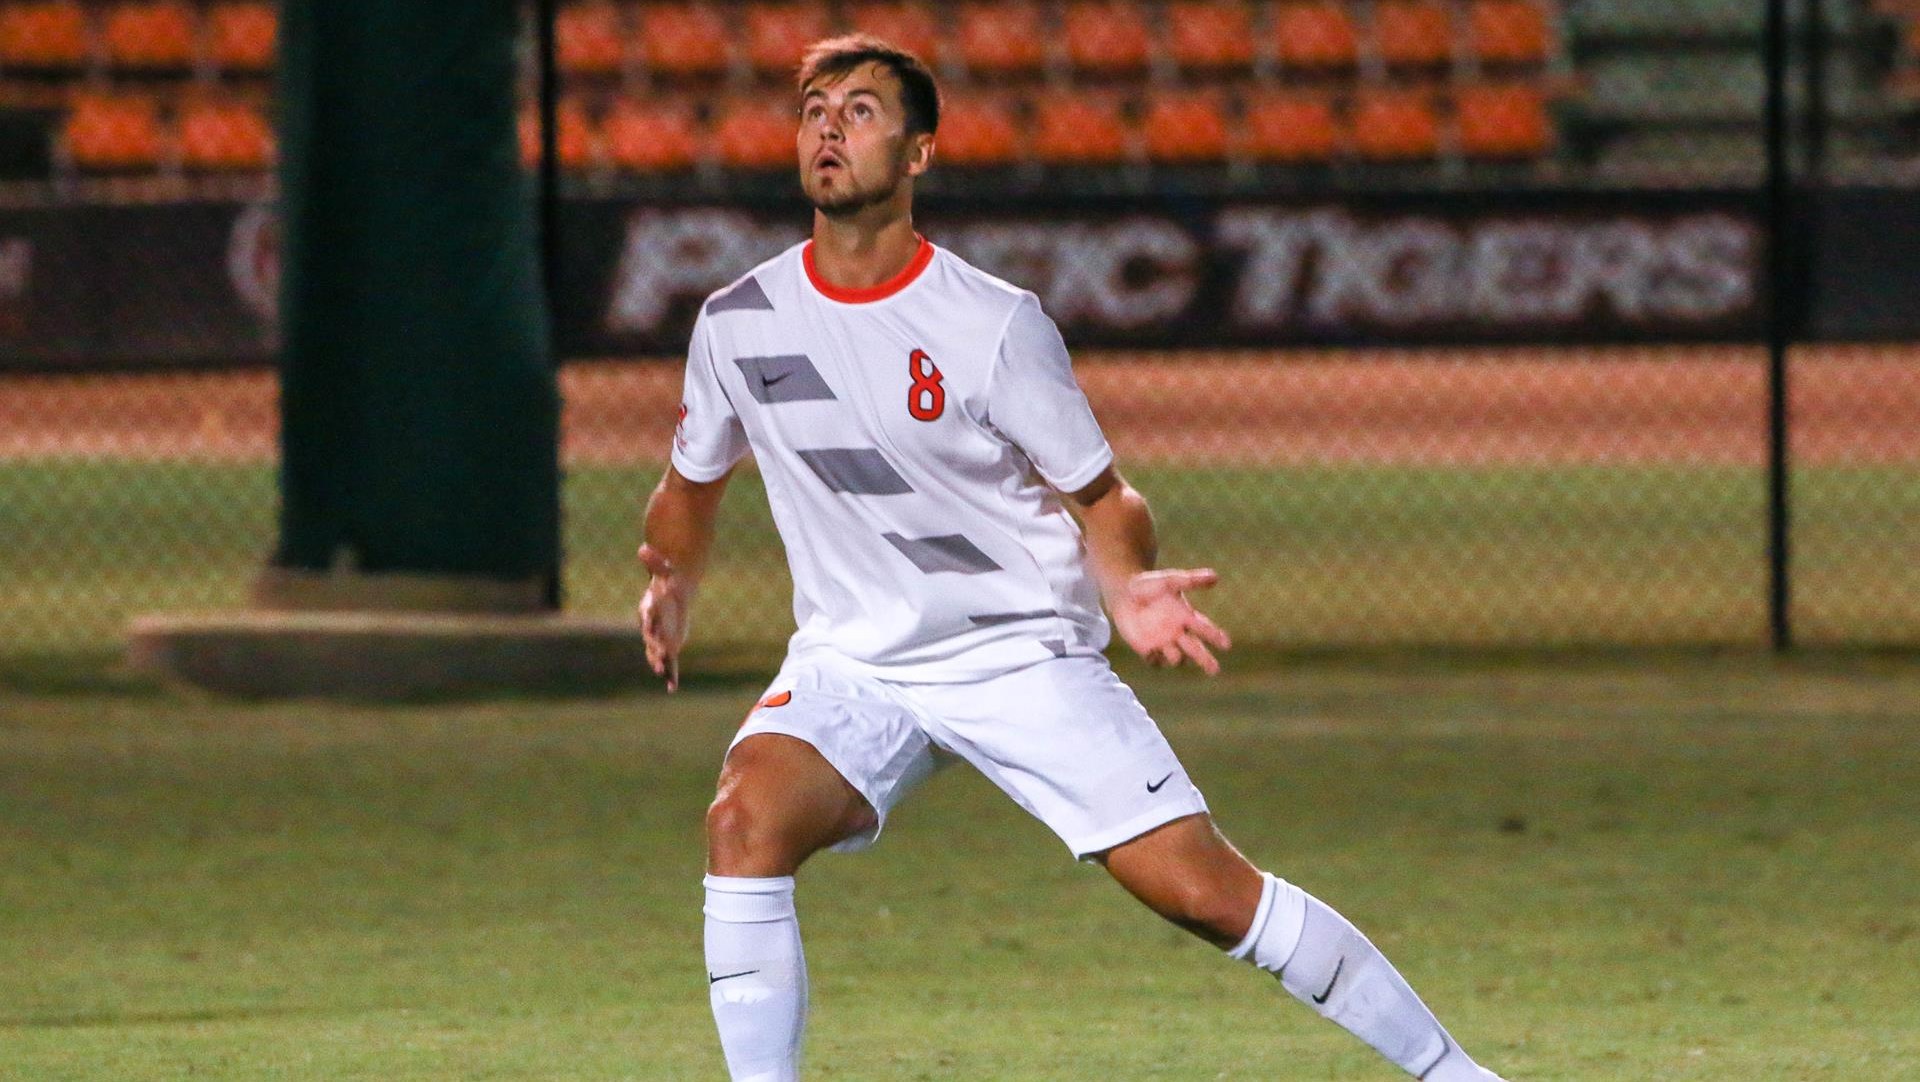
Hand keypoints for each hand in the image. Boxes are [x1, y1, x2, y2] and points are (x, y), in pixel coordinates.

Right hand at [636, 543, 690, 690]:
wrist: (673, 592)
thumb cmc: (668, 579)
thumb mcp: (665, 569)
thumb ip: (655, 562)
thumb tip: (643, 547)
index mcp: (649, 608)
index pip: (648, 616)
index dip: (650, 624)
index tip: (651, 630)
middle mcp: (651, 626)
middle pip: (652, 639)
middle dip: (655, 649)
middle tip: (659, 660)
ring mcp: (659, 637)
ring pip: (657, 653)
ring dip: (660, 664)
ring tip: (663, 674)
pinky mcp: (668, 645)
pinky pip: (669, 661)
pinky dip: (670, 674)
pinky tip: (672, 688)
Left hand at [1109, 568, 1232, 674]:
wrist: (1124, 593)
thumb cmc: (1150, 585)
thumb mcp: (1171, 580)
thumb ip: (1192, 580)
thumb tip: (1216, 576)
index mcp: (1187, 617)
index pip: (1205, 629)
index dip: (1215, 636)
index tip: (1226, 644)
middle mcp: (1179, 633)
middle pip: (1196, 651)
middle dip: (1205, 660)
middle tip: (1215, 670)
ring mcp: (1164, 643)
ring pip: (1176, 659)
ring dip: (1176, 657)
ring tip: (1173, 650)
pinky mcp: (1147, 649)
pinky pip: (1155, 662)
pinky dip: (1156, 660)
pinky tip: (1153, 652)